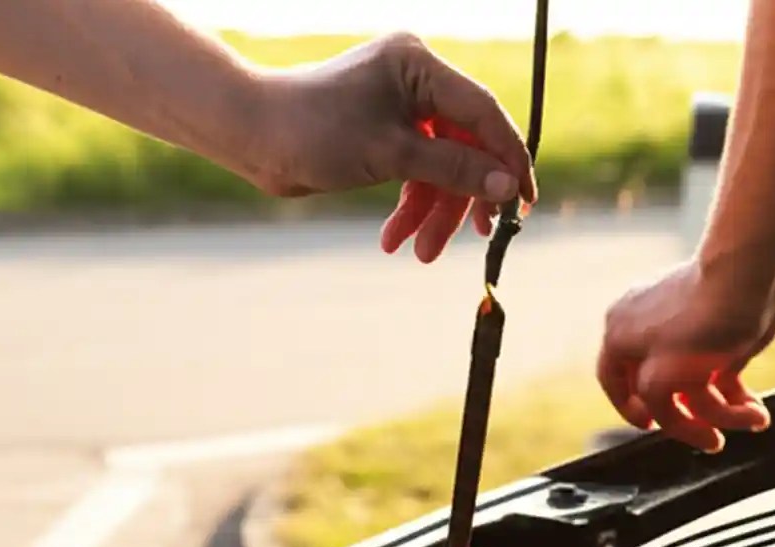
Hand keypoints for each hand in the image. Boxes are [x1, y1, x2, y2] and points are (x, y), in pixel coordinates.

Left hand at [251, 32, 536, 261]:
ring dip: (431, 212)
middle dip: (461, 196)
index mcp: (420, 65)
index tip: (524, 200)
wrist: (249, 136)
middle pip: (464, 145)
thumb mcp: (392, 154)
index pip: (484, 113)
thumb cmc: (313, 130)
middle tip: (473, 236)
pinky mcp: (386, 134)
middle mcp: (415, 80)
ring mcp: (401, 108)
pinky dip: (409, 206)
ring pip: (439, 167)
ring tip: (420, 253)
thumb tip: (508, 187)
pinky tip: (395, 239)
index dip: (508, 158)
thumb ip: (455, 169)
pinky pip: (415, 172)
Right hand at [596, 258, 774, 452]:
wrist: (748, 277)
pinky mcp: (717, 336)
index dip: (631, 410)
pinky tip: (755, 411)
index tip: (652, 427)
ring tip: (752, 418)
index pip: (614, 383)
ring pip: (697, 389)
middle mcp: (648, 333)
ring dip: (725, 412)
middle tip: (714, 439)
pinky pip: (720, 378)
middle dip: (694, 419)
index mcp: (621, 334)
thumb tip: (660, 415)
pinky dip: (736, 397)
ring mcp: (685, 335)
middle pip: (663, 393)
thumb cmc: (698, 321)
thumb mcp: (659, 376)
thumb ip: (652, 401)